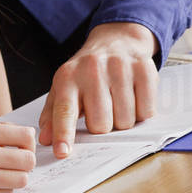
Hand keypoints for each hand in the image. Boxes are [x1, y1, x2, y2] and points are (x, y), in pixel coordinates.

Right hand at [0, 122, 35, 192]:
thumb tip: (23, 137)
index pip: (22, 135)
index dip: (27, 143)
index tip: (22, 148)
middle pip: (26, 159)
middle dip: (24, 163)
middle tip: (13, 166)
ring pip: (21, 179)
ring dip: (14, 179)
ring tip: (0, 178)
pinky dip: (1, 192)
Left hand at [38, 22, 157, 158]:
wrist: (117, 40)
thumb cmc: (88, 71)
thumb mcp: (64, 87)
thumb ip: (53, 115)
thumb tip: (46, 139)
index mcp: (68, 77)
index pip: (64, 110)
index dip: (63, 133)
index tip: (62, 151)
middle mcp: (92, 70)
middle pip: (100, 124)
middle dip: (102, 127)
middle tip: (102, 111)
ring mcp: (119, 68)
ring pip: (125, 121)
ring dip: (122, 120)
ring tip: (117, 102)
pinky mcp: (143, 69)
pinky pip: (146, 111)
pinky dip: (141, 113)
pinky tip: (133, 98)